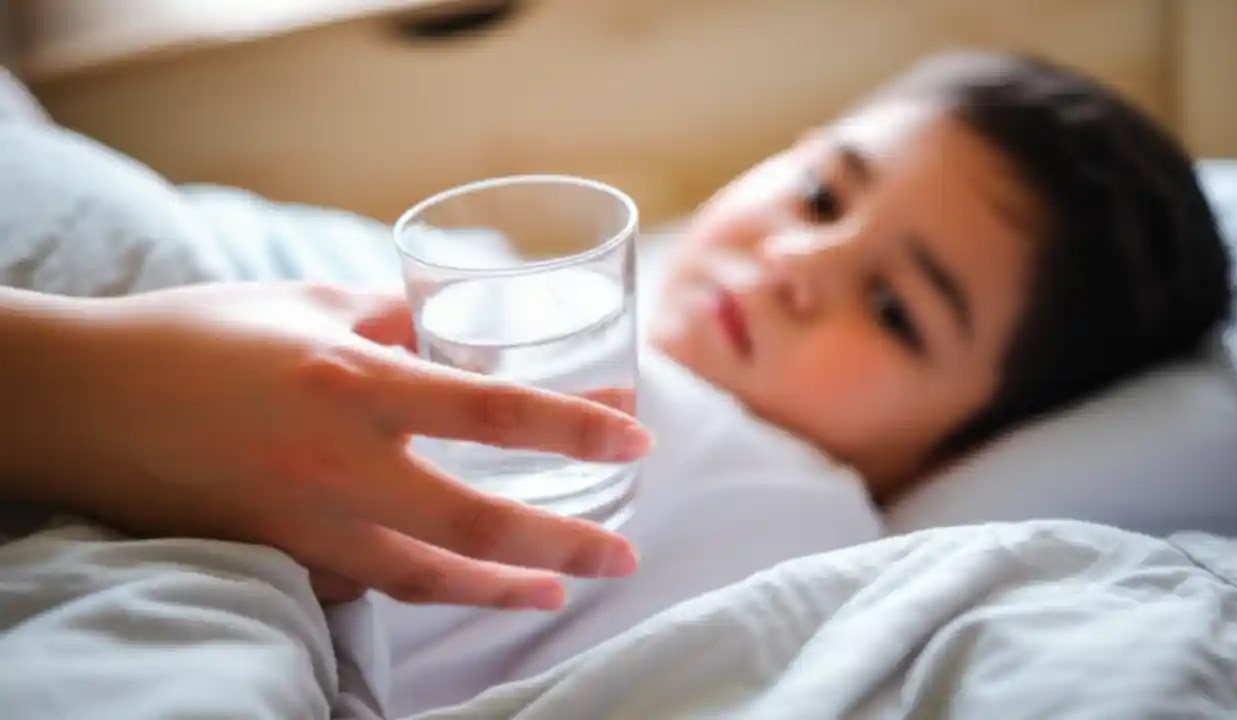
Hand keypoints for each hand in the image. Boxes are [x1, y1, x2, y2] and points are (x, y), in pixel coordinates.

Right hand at [4, 283, 649, 608]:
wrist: (85, 400)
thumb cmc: (199, 334)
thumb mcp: (309, 302)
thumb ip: (396, 323)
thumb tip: (459, 341)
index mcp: (354, 381)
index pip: (494, 412)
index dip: (576, 425)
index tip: (637, 435)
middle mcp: (339, 463)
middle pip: (478, 522)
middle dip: (565, 544)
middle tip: (623, 554)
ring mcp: (305, 522)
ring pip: (428, 576)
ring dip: (503, 589)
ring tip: (557, 589)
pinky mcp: (278, 554)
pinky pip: (366, 582)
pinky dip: (421, 583)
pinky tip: (458, 582)